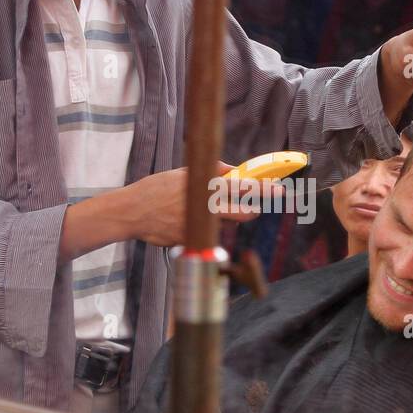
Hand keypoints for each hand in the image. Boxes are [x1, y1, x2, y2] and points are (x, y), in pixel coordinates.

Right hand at [122, 164, 263, 247]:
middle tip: (250, 206)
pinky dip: (204, 227)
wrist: (132, 212)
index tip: (279, 190)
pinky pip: (209, 233)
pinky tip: (184, 219)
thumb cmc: (158, 189)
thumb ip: (212, 172)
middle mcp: (206, 207)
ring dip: (223, 218)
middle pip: (245, 213)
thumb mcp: (184, 173)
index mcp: (205, 186)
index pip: (243, 186)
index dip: (264, 189)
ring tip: (200, 208)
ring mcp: (200, 226)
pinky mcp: (193, 241)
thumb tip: (235, 171)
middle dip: (251, 210)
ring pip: (226, 224)